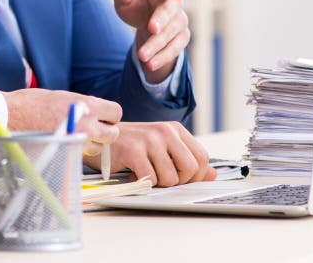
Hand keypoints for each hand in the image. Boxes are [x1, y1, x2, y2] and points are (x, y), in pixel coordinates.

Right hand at [2, 90, 121, 155]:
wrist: (11, 114)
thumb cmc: (33, 102)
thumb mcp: (63, 96)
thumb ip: (83, 105)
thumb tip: (96, 110)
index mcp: (87, 105)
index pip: (116, 112)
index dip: (109, 115)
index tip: (101, 115)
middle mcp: (87, 124)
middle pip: (113, 133)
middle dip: (105, 131)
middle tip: (91, 128)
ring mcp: (78, 140)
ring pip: (99, 148)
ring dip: (92, 143)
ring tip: (75, 134)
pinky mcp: (68, 152)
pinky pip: (82, 154)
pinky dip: (78, 150)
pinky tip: (66, 141)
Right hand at [83, 121, 215, 186]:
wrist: (100, 138)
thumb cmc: (132, 146)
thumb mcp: (162, 149)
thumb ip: (187, 159)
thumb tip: (212, 174)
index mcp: (175, 129)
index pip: (203, 158)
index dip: (195, 176)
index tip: (179, 178)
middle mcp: (165, 131)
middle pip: (191, 169)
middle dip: (179, 182)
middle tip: (161, 178)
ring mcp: (149, 139)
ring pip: (171, 178)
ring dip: (158, 183)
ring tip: (145, 173)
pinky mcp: (134, 150)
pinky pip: (151, 179)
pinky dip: (143, 183)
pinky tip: (133, 174)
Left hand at [102, 0, 189, 82]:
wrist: (147, 22)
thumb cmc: (136, 6)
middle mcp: (174, 7)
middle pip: (169, 15)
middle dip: (160, 23)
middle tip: (150, 29)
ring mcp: (180, 23)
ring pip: (171, 35)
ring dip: (157, 46)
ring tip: (142, 57)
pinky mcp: (181, 39)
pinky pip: (174, 49)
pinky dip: (162, 57)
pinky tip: (150, 65)